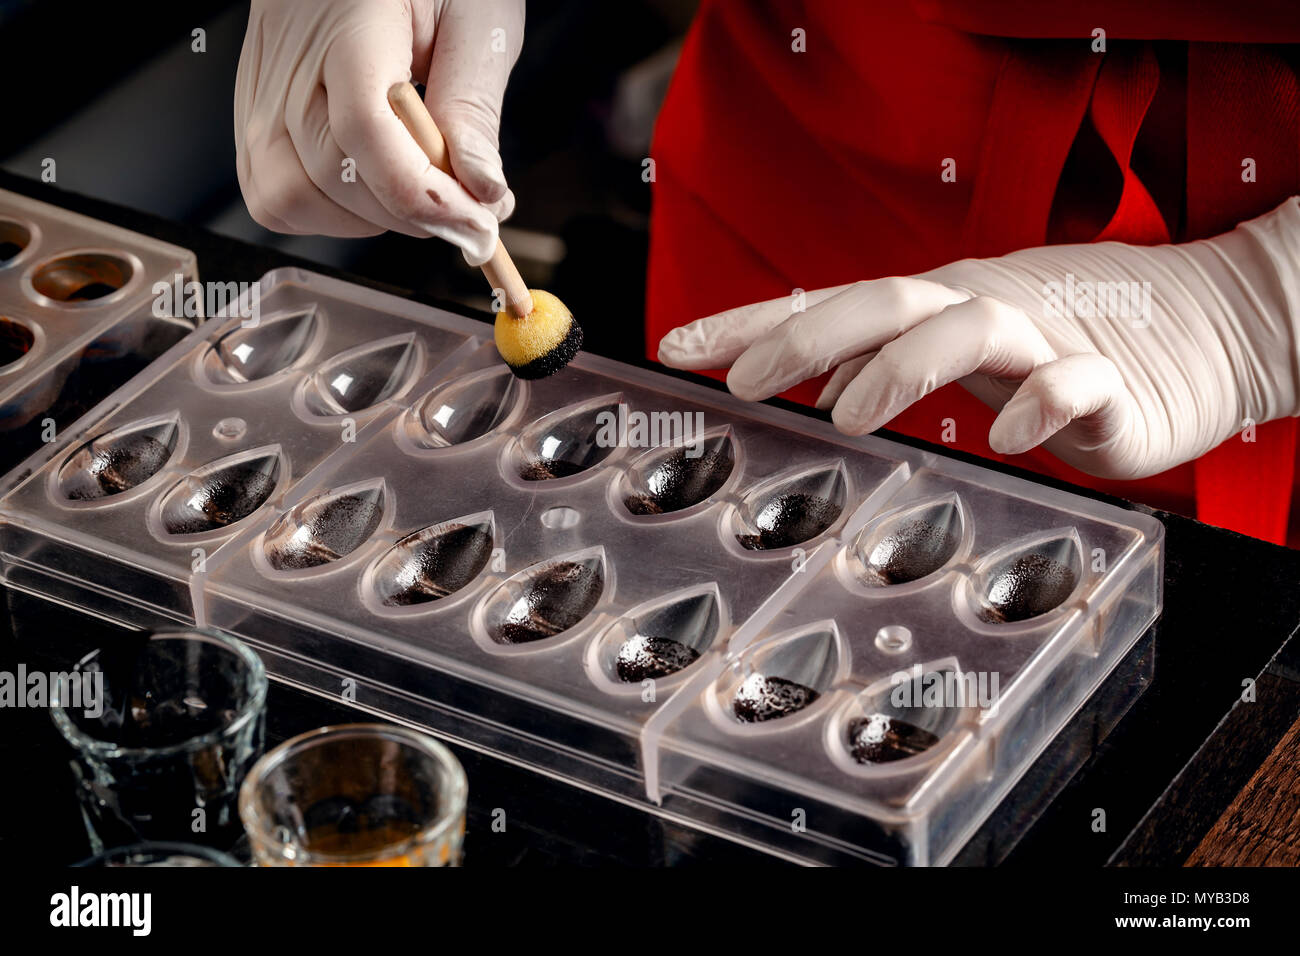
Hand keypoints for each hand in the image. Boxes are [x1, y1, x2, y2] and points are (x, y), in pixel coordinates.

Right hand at [235, 0, 523, 264]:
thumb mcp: (476, 19)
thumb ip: (473, 107)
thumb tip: (481, 191)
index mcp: (348, 20)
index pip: (365, 128)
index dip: (424, 195)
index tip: (477, 223)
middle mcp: (288, 55)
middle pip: (328, 173)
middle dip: (408, 211)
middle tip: (464, 204)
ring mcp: (261, 85)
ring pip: (287, 196)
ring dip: (364, 218)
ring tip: (415, 188)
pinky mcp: (254, 107)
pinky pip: (271, 190)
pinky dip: (326, 210)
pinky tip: (372, 184)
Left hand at [659, 198, 1299, 480]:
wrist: (1198, 330)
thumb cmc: (1053, 349)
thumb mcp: (955, 358)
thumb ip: (888, 370)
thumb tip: (815, 398)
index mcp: (930, 308)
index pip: (825, 305)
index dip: (749, 325)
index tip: (675, 350)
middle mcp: (975, 308)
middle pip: (883, 301)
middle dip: (806, 337)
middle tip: (745, 382)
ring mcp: (1043, 338)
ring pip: (968, 326)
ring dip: (902, 365)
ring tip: (848, 415)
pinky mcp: (1109, 383)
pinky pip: (1074, 381)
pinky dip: (1041, 400)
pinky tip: (1009, 435)